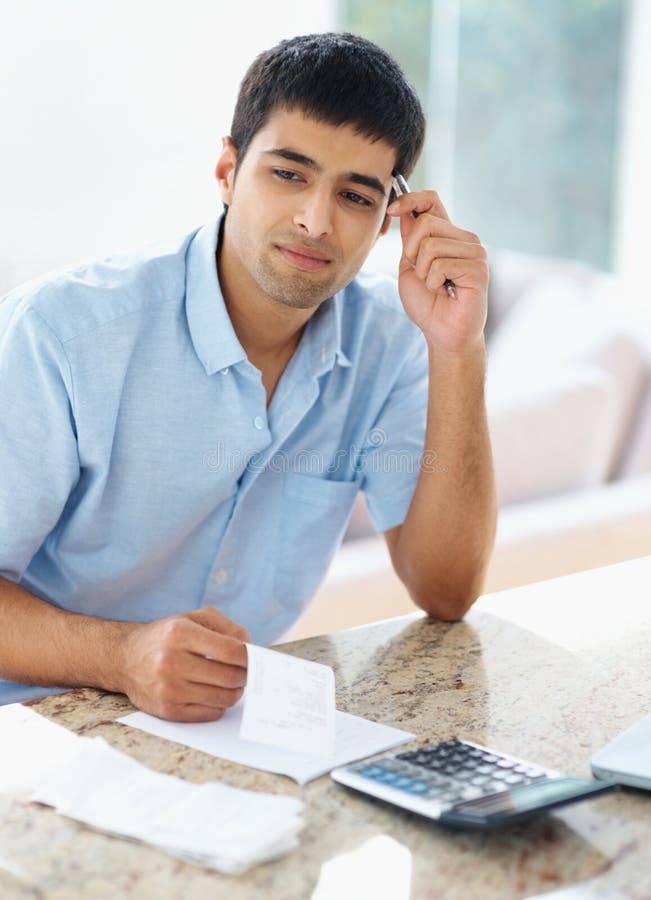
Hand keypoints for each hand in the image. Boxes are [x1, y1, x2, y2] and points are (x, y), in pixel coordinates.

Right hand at [120, 606, 249, 721]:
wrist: (124, 659)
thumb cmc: (166, 636)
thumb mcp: (193, 618)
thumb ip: (227, 627)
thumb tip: (251, 648)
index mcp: (180, 633)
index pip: (230, 650)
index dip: (250, 656)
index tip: (257, 658)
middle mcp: (171, 661)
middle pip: (230, 676)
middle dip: (246, 675)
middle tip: (248, 672)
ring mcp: (169, 689)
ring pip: (224, 697)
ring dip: (236, 691)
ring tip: (231, 681)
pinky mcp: (168, 711)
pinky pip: (211, 713)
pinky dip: (220, 704)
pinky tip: (214, 692)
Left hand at [387, 191, 488, 355]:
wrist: (442, 334)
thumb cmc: (427, 304)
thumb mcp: (409, 266)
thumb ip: (409, 239)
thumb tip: (404, 209)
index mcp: (447, 235)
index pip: (431, 200)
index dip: (409, 199)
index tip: (391, 210)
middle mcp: (464, 238)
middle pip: (425, 223)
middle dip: (411, 252)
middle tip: (422, 274)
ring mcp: (474, 252)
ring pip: (431, 245)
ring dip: (423, 272)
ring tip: (435, 286)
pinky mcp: (478, 268)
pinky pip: (441, 264)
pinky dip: (433, 282)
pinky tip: (444, 292)